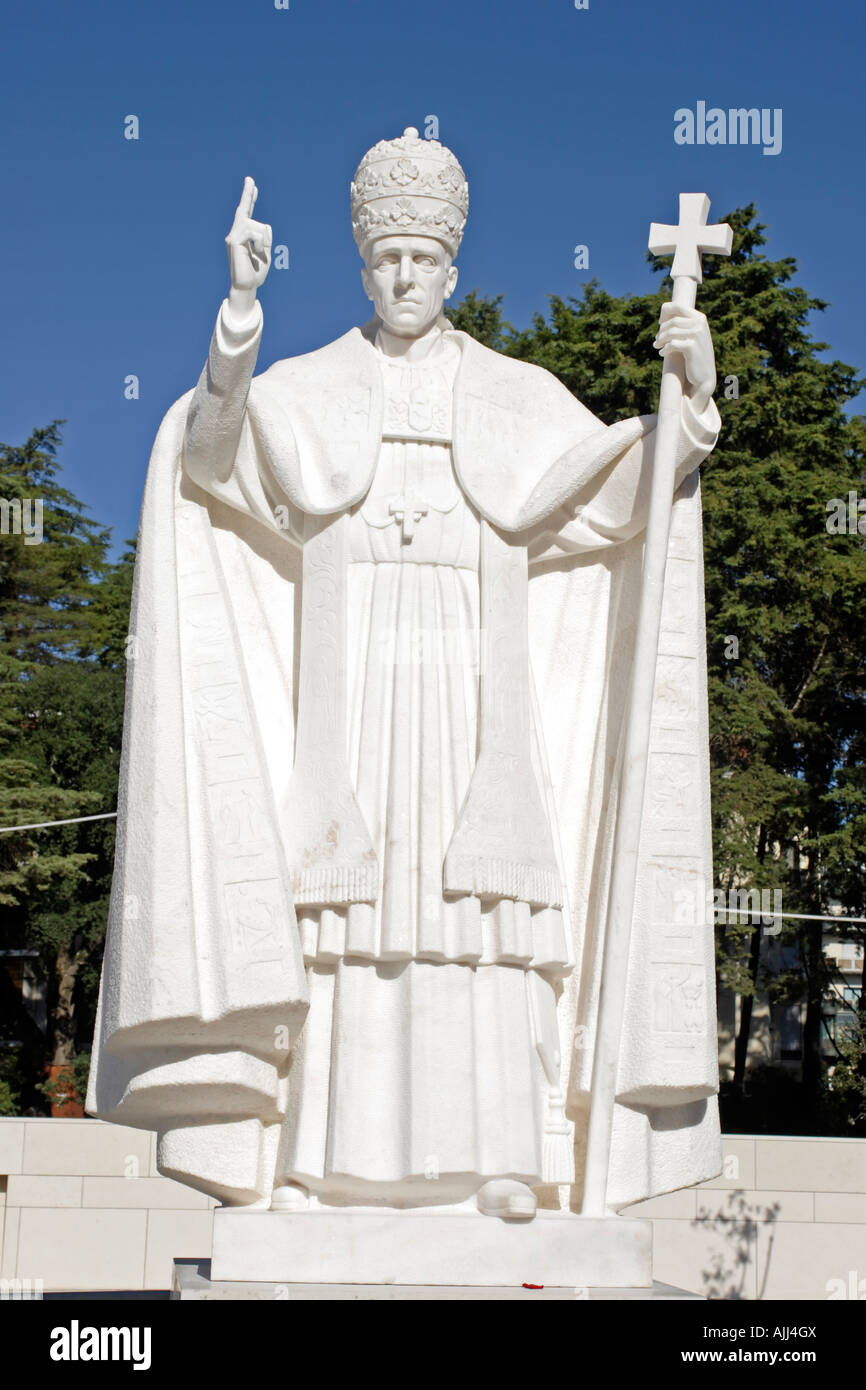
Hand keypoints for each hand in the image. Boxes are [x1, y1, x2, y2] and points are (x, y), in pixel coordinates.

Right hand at [225, 176, 271, 318]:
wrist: (247, 286)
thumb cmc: (256, 272)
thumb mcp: (266, 252)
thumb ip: (265, 238)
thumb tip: (264, 226)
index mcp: (244, 235)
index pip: (248, 214)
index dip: (251, 199)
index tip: (252, 185)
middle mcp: (235, 233)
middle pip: (243, 210)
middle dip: (247, 194)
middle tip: (250, 178)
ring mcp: (233, 236)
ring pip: (256, 226)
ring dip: (264, 241)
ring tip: (260, 255)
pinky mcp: (233, 241)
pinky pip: (254, 233)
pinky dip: (260, 244)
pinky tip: (256, 254)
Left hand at [653, 303, 715, 412]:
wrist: (704, 376)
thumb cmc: (695, 356)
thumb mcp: (692, 336)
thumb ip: (683, 324)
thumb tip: (663, 315)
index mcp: (700, 318)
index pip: (677, 306)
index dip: (664, 312)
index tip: (660, 322)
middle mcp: (700, 324)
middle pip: (672, 320)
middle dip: (661, 330)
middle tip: (657, 340)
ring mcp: (697, 334)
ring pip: (670, 332)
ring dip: (660, 340)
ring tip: (657, 346)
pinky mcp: (691, 347)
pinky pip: (672, 343)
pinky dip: (664, 349)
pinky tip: (662, 353)